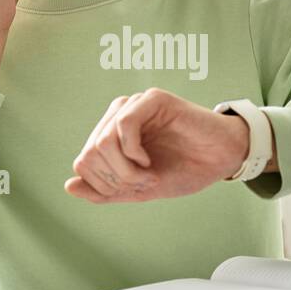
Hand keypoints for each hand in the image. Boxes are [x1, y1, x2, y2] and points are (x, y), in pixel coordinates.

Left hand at [65, 88, 255, 202]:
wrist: (222, 160)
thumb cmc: (184, 170)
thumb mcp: (139, 189)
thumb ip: (105, 190)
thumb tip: (69, 186)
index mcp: (111, 135)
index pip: (83, 162)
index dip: (104, 185)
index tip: (133, 190)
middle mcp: (118, 116)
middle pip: (90, 153)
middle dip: (116, 179)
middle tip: (144, 184)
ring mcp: (134, 105)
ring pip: (102, 140)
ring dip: (125, 169)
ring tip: (149, 175)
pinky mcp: (153, 99)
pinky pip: (123, 125)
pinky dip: (132, 151)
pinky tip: (148, 161)